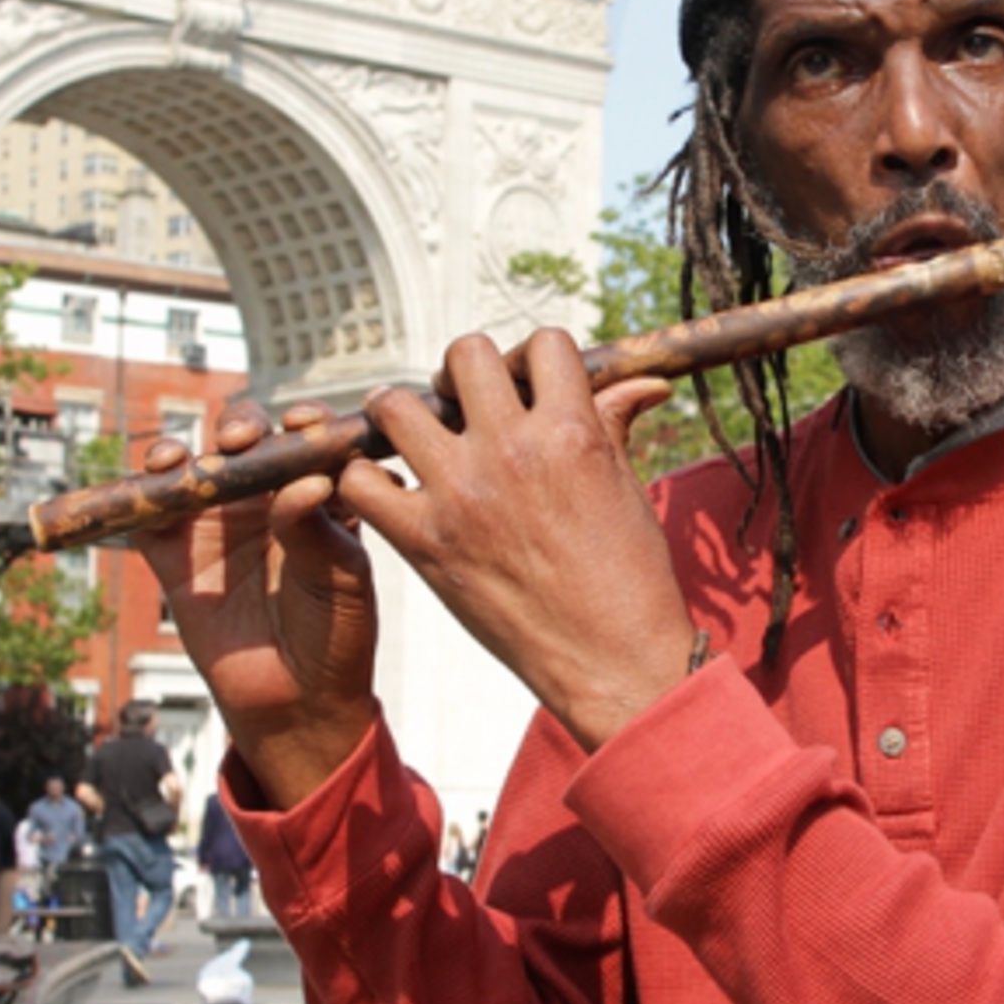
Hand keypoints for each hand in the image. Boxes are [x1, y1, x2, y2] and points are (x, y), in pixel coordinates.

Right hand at [131, 400, 382, 808]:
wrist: (297, 700)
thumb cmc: (334, 635)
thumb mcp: (340, 578)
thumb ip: (317, 530)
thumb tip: (306, 483)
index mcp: (317, 497)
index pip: (307, 442)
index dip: (304, 423)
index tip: (304, 424)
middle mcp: (265, 501)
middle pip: (248, 441)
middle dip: (244, 426)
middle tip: (245, 440)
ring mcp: (218, 525)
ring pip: (196, 465)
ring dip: (190, 447)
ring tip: (196, 457)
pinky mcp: (175, 554)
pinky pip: (151, 509)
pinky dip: (146, 484)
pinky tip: (159, 472)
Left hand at [347, 329, 687, 751]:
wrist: (612, 660)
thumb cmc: (631, 576)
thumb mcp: (626, 487)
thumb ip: (612, 424)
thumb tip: (641, 383)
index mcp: (571, 431)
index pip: (542, 343)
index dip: (533, 360)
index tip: (528, 388)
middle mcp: (512, 450)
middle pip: (463, 355)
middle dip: (463, 374)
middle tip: (464, 407)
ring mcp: (461, 493)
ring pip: (394, 405)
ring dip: (401, 412)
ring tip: (413, 436)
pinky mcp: (424, 541)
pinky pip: (361, 483)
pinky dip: (367, 482)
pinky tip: (393, 493)